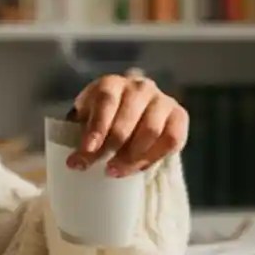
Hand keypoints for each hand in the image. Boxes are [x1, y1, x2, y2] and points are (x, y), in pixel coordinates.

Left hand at [68, 74, 188, 177]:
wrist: (136, 116)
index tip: (88, 150)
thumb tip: (75, 163)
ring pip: (150, 130)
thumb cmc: (106, 121)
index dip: (97, 127)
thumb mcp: (89, 122)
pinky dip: (153, 157)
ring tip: (118, 171)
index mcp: (112, 84)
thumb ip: (83, 138)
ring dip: (133, 156)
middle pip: (127, 119)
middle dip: (113, 147)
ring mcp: (162, 100)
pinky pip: (171, 140)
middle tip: (103, 168)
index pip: (106, 102)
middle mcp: (140, 87)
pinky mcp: (179, 116)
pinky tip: (138, 168)